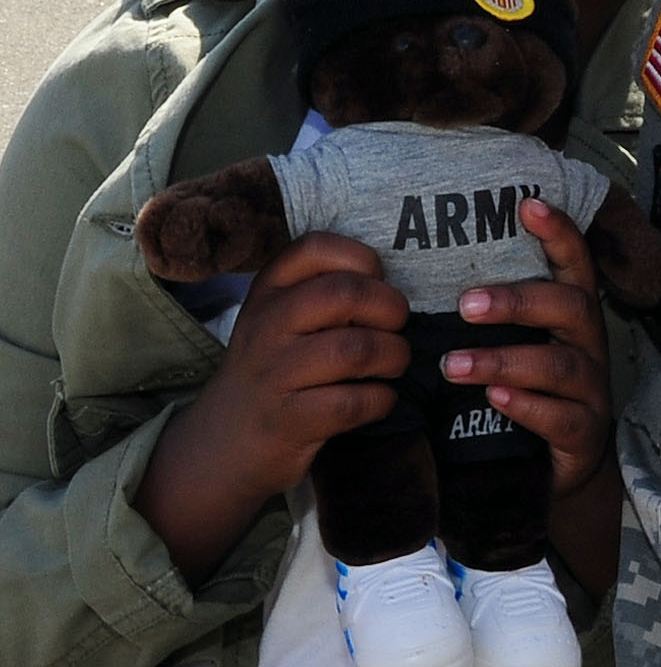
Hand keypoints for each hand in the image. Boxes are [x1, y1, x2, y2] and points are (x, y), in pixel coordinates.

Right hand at [136, 234, 407, 580]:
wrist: (218, 452)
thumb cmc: (270, 379)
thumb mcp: (281, 323)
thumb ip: (323, 290)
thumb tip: (401, 264)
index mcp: (267, 296)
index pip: (318, 249)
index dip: (362, 259)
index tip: (378, 277)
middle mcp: (267, 329)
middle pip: (350, 294)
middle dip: (390, 308)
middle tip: (396, 327)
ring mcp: (276, 376)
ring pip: (361, 348)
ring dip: (393, 359)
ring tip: (391, 369)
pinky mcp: (290, 422)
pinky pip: (358, 401)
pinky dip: (380, 402)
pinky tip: (375, 406)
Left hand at [446, 196, 620, 589]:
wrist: (555, 470)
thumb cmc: (525, 393)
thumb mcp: (515, 347)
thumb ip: (490, 318)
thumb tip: (423, 277)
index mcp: (572, 316)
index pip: (574, 264)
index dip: (558, 233)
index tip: (527, 205)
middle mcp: (588, 345)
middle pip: (569, 307)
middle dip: (519, 301)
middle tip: (465, 304)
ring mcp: (591, 390)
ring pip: (558, 365)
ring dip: (505, 359)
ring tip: (454, 365)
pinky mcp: (584, 433)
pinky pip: (561, 417)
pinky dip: (526, 405)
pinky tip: (494, 399)